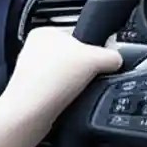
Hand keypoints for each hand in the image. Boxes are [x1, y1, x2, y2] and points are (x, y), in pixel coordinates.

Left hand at [0, 26, 121, 127]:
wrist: (29, 114)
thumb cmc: (51, 80)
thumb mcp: (95, 59)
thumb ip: (111, 56)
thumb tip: (117, 60)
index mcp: (45, 32)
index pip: (79, 34)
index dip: (94, 47)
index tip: (100, 60)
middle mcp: (34, 50)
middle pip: (74, 56)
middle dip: (84, 69)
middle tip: (89, 77)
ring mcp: (31, 72)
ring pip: (66, 76)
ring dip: (74, 84)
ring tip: (75, 91)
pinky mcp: (32, 93)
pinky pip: (57, 92)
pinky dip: (65, 97)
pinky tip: (67, 101)